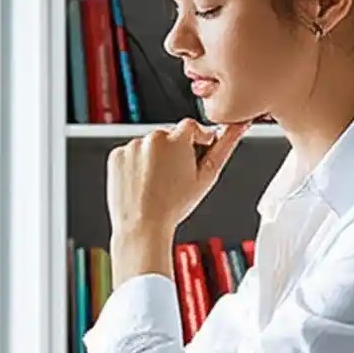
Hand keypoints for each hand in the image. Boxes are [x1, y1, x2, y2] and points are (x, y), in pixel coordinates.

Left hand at [106, 119, 247, 286]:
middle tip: (176, 176)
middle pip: (169, 136)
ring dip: (154, 158)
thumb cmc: (174, 206)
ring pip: (149, 146)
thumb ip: (225, 146)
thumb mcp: (207, 176)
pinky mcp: (116, 156)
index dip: (196, 141)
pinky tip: (142, 183)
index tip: (196, 154)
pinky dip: (136, 165)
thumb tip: (237, 127)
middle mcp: (152, 138)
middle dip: (174, 151)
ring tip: (157, 183)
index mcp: (175, 138)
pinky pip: (130, 155)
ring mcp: (132, 146)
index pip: (191, 127)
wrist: (142, 226)